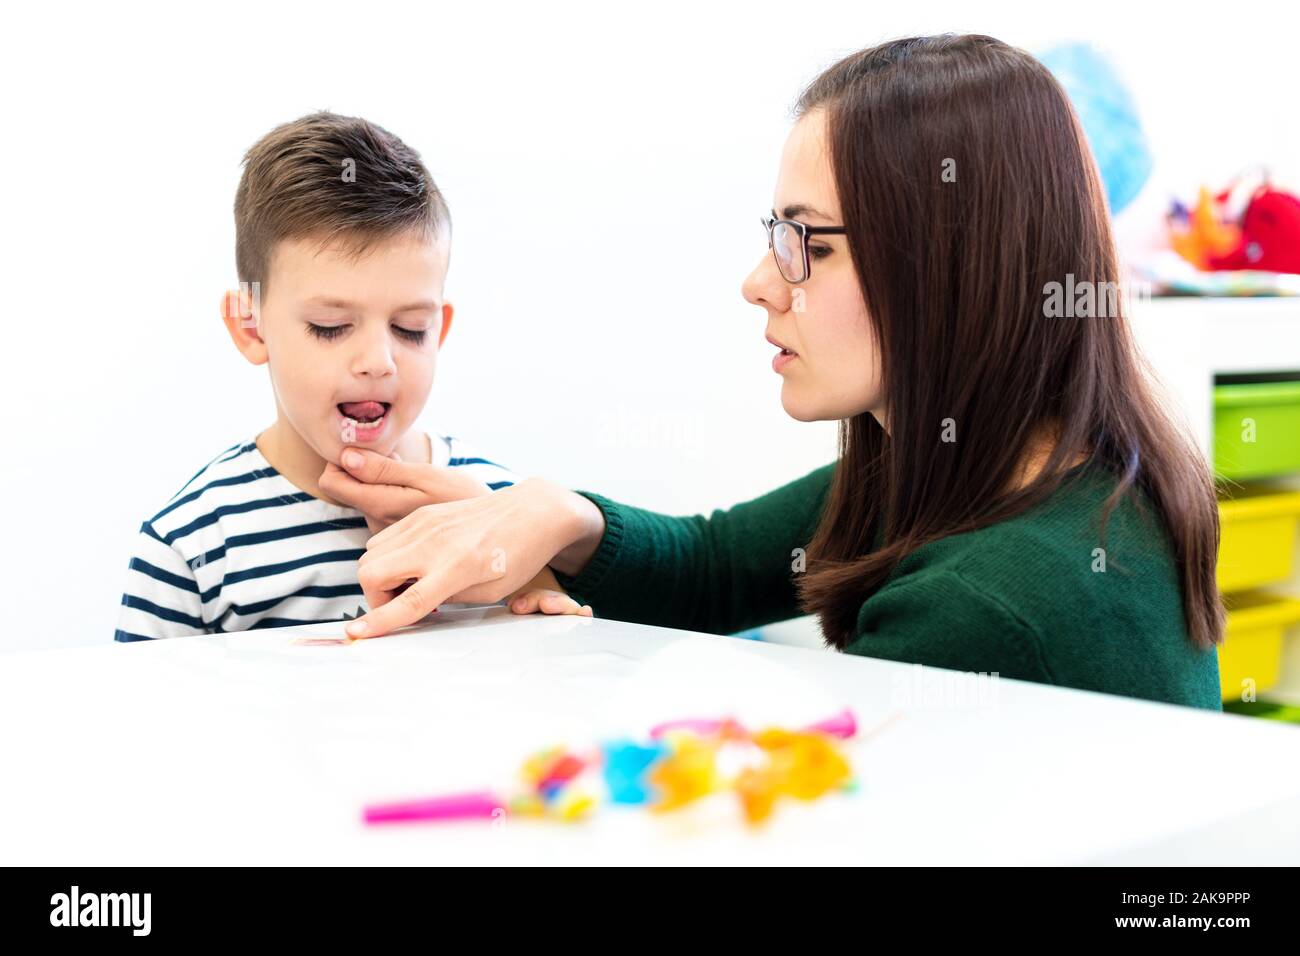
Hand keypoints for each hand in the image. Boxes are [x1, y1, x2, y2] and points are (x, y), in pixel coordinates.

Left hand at [319, 446, 491, 534]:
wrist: (495, 528)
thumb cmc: (464, 496)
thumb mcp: (426, 476)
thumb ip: (383, 469)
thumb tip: (345, 457)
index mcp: (381, 505)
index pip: (332, 483)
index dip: (341, 463)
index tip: (365, 453)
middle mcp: (377, 524)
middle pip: (349, 491)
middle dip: (366, 474)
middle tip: (402, 466)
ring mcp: (386, 534)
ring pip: (366, 500)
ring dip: (383, 486)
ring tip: (417, 484)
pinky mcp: (397, 539)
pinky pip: (382, 511)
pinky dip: (394, 498)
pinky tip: (420, 499)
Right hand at [346, 478, 605, 638]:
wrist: (531, 511)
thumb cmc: (518, 555)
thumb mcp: (489, 592)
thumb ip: (447, 598)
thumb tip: (411, 605)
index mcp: (458, 567)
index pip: (408, 600)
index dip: (379, 621)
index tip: (354, 634)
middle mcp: (435, 543)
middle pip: (372, 573)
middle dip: (375, 599)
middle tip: (401, 605)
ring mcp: (425, 524)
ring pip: (371, 554)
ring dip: (379, 577)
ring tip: (411, 585)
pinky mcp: (423, 514)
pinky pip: (384, 538)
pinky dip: (387, 557)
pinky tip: (414, 566)